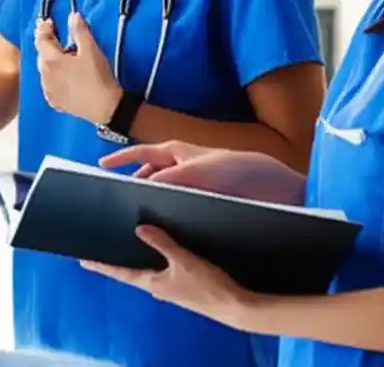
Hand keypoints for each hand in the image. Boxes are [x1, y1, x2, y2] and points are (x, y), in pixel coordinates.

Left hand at [33, 13, 122, 124]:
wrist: (105, 107)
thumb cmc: (98, 76)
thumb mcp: (91, 50)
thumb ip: (80, 31)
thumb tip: (72, 16)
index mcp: (51, 60)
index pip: (40, 40)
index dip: (44, 29)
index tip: (49, 22)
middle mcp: (45, 76)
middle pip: (41, 55)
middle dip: (47, 44)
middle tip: (56, 37)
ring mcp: (48, 90)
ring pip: (44, 71)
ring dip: (49, 62)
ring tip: (61, 57)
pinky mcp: (54, 102)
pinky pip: (48, 85)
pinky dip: (52, 77)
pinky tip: (62, 77)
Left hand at [82, 226, 252, 328]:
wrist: (234, 306)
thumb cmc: (209, 286)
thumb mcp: (184, 260)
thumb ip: (162, 243)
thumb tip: (140, 229)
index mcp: (152, 283)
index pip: (119, 272)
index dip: (101, 264)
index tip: (83, 259)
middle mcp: (156, 287)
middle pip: (130, 271)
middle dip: (116, 260)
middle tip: (100, 248)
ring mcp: (169, 288)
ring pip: (145, 271)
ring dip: (135, 259)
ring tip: (124, 246)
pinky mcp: (182, 287)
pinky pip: (160, 271)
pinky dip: (153, 261)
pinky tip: (156, 253)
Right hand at [100, 141, 305, 205]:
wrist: (282, 192)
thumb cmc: (246, 171)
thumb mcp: (206, 170)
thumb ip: (174, 176)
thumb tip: (143, 185)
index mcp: (183, 153)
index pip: (145, 152)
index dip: (123, 158)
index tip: (101, 166)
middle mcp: (187, 169)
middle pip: (151, 174)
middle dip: (132, 184)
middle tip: (116, 203)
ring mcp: (197, 188)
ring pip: (165, 193)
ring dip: (150, 203)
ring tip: (135, 221)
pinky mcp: (208, 206)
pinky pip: (180, 209)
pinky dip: (168, 216)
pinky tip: (163, 231)